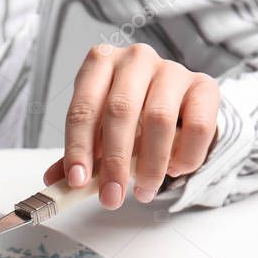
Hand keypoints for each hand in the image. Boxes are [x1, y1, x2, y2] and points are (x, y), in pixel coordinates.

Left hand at [44, 43, 219, 208]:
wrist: (175, 101)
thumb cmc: (129, 115)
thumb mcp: (98, 131)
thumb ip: (79, 154)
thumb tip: (53, 182)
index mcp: (100, 63)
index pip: (83, 108)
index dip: (78, 148)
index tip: (78, 181)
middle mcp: (135, 59)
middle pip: (120, 111)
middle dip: (114, 162)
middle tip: (111, 197)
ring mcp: (172, 69)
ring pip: (160, 120)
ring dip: (150, 166)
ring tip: (143, 191)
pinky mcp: (204, 86)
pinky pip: (197, 126)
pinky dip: (185, 156)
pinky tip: (173, 170)